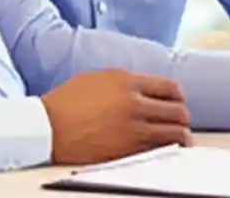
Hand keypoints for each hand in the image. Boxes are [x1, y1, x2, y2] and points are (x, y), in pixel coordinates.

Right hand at [41, 69, 192, 164]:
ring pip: (175, 133)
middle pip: (177, 110)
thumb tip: (144, 89)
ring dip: (182, 135)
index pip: (170, 87)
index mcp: (127, 82)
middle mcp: (134, 104)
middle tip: (180, 120)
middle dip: (182, 116)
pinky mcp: (127, 151)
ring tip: (182, 138)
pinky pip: (160, 150)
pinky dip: (168, 149)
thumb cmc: (66, 102)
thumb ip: (125, 82)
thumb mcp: (97, 78)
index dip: (178, 95)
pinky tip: (167, 149)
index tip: (177, 100)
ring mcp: (132, 129)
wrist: (47, 127)